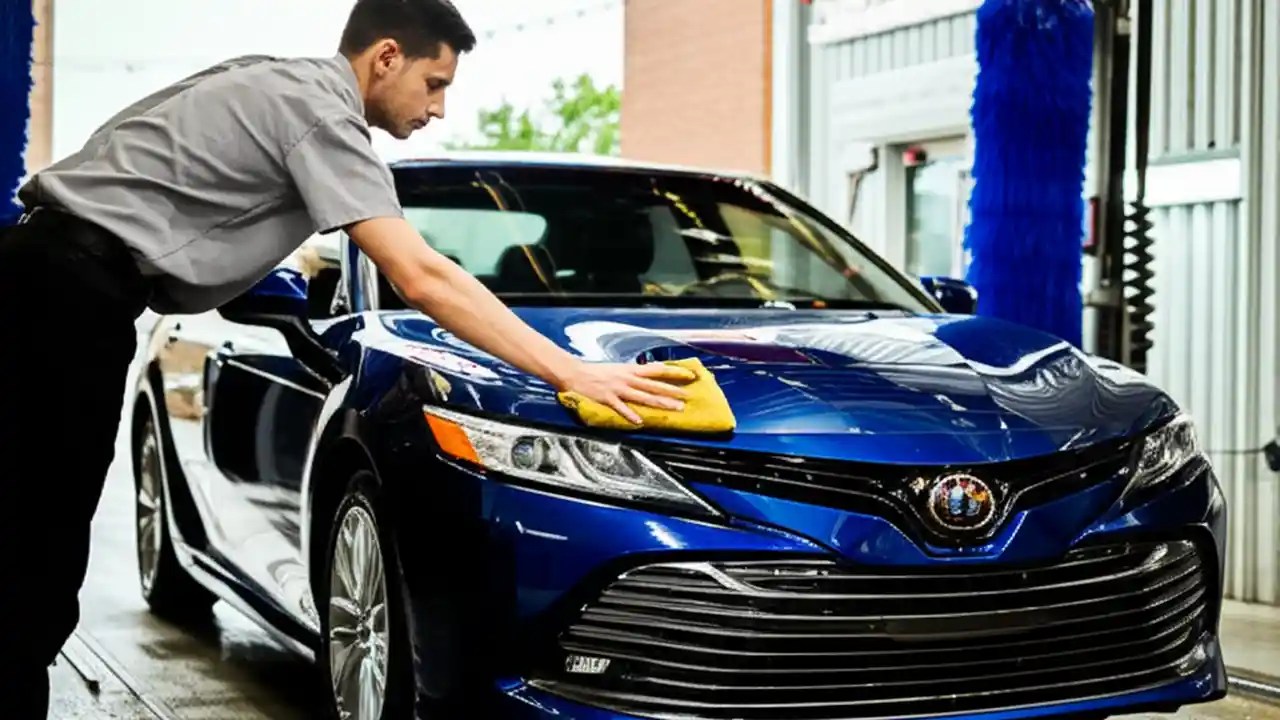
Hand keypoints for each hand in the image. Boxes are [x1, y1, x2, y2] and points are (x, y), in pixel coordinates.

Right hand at [558, 361, 693, 425]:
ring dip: (660, 402)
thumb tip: (649, 374)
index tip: (689, 374)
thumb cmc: (596, 371)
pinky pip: (621, 408)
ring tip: (674, 408)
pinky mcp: (607, 399)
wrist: (574, 373)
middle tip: (688, 397)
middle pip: (654, 385)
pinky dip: (630, 415)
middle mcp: (627, 378)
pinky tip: (639, 421)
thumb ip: (634, 373)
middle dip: (672, 391)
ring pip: (643, 396)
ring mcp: (618, 389)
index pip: (657, 369)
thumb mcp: (618, 368)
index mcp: (630, 370)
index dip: (674, 371)